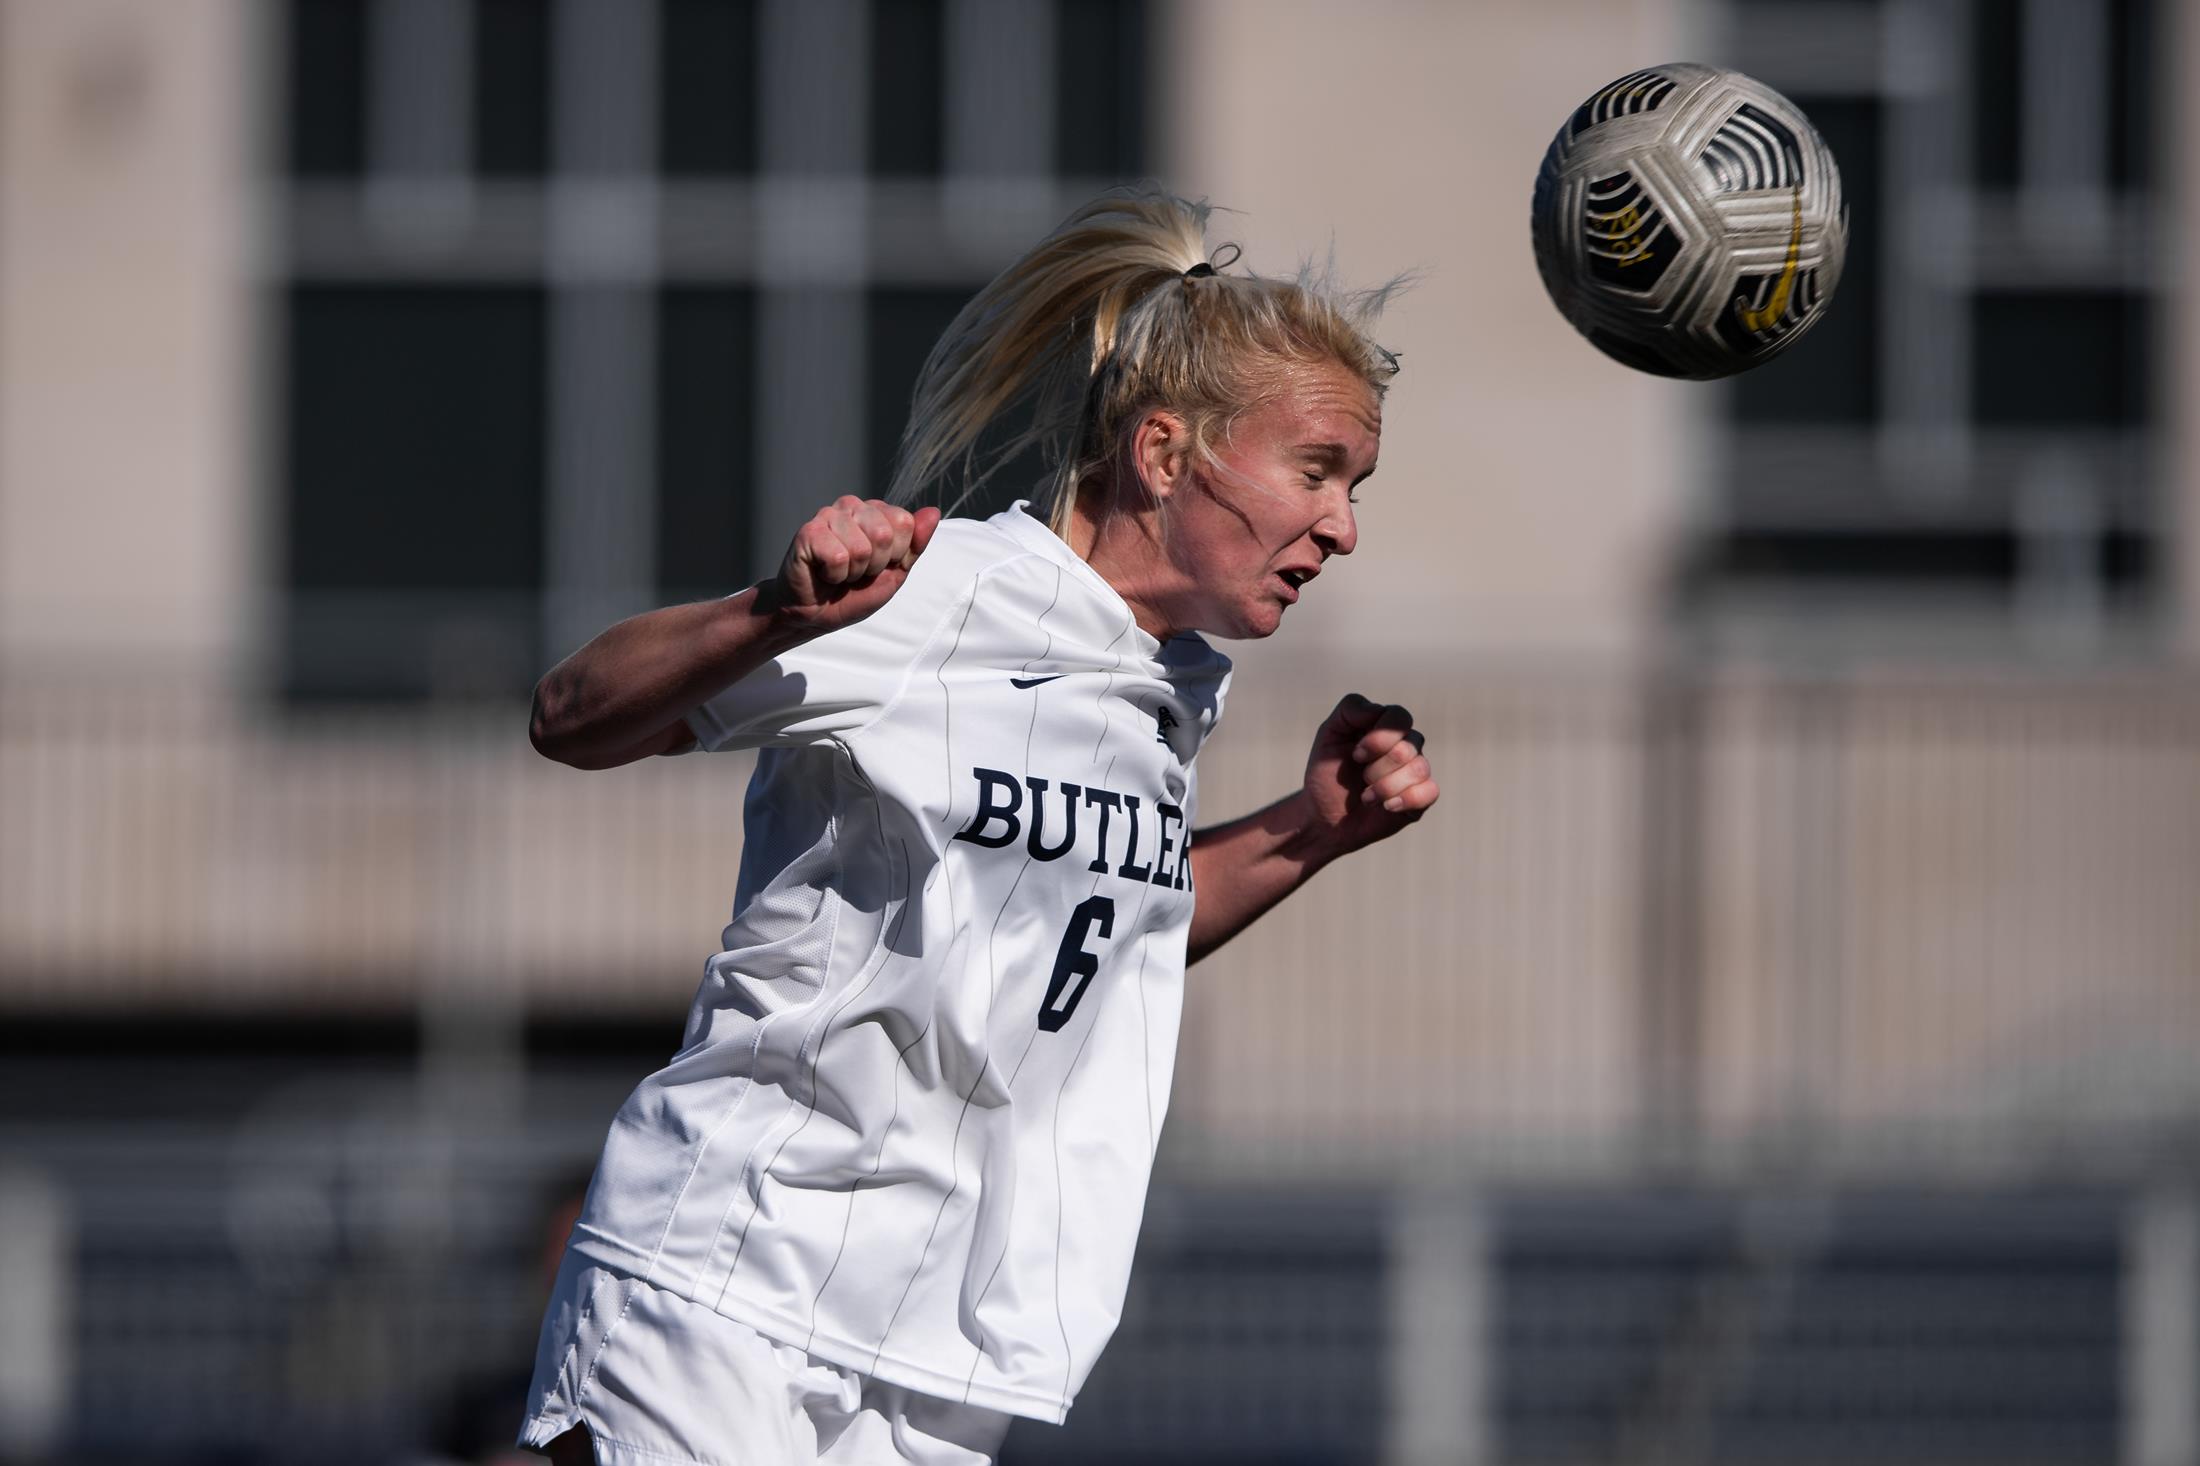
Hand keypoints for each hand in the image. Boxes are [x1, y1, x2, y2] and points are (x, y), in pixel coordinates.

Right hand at [761, 497, 940, 635]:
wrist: (815, 614)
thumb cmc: (853, 592)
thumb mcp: (895, 572)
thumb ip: (915, 544)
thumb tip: (933, 512)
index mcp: (875, 511)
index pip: (905, 522)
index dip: (896, 555)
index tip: (878, 566)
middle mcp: (851, 506)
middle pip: (885, 534)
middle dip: (875, 565)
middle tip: (856, 572)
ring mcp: (828, 515)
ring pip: (862, 548)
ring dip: (853, 573)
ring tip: (839, 573)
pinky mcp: (808, 532)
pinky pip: (838, 557)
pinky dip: (834, 575)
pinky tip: (823, 572)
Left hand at [1299, 692, 1438, 857]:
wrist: (1325, 816)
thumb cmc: (1327, 773)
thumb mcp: (1328, 735)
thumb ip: (1349, 711)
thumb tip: (1378, 710)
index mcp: (1386, 727)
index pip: (1399, 718)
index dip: (1379, 738)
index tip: (1355, 755)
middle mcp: (1406, 745)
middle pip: (1408, 747)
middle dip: (1375, 768)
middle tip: (1360, 778)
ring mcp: (1415, 771)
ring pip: (1418, 769)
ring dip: (1385, 787)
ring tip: (1367, 797)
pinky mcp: (1421, 798)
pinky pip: (1430, 791)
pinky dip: (1405, 800)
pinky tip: (1386, 807)